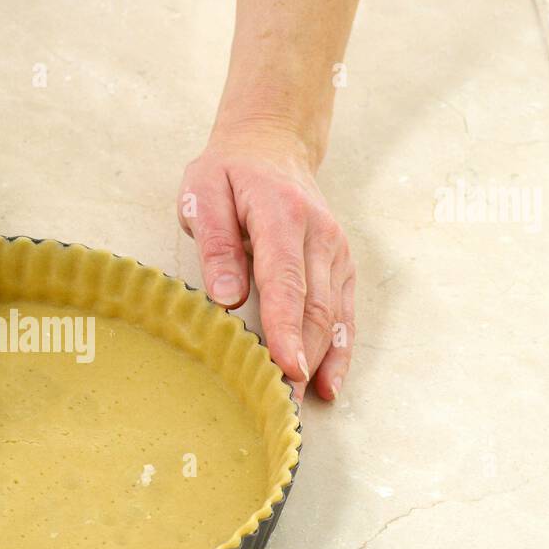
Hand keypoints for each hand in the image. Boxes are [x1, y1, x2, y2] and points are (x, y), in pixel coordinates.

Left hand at [178, 122, 354, 401]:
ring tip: (299, 405)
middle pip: (315, 306)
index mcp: (281, 214)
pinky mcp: (340, 264)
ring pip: (334, 315)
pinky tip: (328, 385)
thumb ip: (214, 241)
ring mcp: (335, 250)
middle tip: (282, 404)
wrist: (271, 144)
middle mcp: (319, 234)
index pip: (285, 279)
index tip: (285, 366)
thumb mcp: (203, 192)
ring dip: (320, 362)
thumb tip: (225, 295)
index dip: (285, 326)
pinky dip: (339, 350)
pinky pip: (345, 313)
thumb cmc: (229, 172)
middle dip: (302, 358)